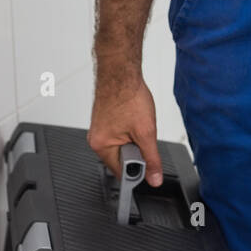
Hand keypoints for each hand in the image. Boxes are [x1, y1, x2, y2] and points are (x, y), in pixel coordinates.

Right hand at [88, 68, 162, 186]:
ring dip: (134, 139)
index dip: (138, 170)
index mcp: (102, 146)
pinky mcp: (104, 122)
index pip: (121, 172)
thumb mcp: (146, 132)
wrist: (121, 72)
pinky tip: (134, 118)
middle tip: (143, 134)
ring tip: (138, 123)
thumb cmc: (128, 96)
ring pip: (122, 146)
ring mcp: (100, 129)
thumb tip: (154, 178)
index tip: (149, 166)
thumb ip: (152, 159)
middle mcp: (96, 139)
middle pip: (122, 159)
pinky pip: (120, 135)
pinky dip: (130, 130)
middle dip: (137, 150)